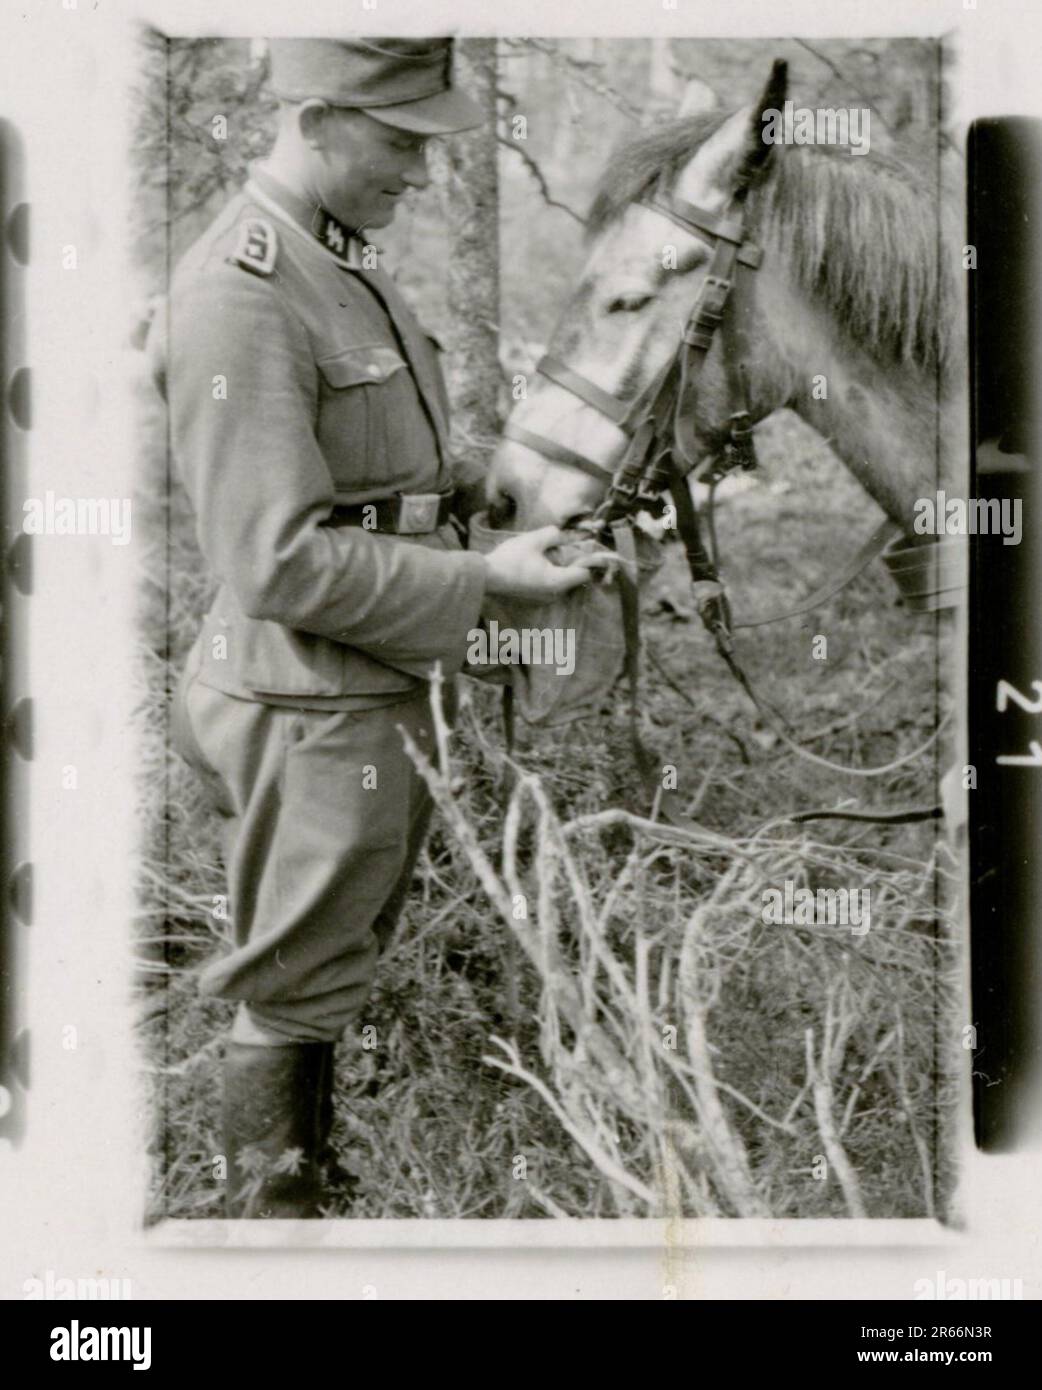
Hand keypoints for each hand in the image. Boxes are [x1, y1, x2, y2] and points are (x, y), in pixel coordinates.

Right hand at [482, 526, 614, 602]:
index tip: (586, 546)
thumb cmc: (511, 558)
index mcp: (558, 581)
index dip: (588, 559)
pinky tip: (543, 561)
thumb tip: (564, 534)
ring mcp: (544, 598)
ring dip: (563, 567)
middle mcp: (555, 594)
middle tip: (571, 545)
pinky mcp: (535, 597)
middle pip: (575, 578)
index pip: (585, 573)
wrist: (486, 577)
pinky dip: (553, 573)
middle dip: (575, 562)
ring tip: (555, 552)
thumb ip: (554, 534)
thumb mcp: (534, 540)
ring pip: (563, 582)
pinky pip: (552, 585)